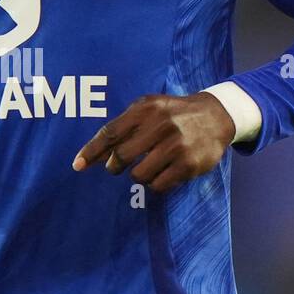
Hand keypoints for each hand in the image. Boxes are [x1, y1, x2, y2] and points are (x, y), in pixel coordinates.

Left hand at [71, 92, 234, 192]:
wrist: (215, 116)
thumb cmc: (172, 114)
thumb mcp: (148, 110)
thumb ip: (122, 128)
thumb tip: (94, 156)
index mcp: (146, 109)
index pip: (111, 133)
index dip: (91, 151)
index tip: (77, 166)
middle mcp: (161, 125)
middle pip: (122, 156)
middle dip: (114, 166)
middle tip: (116, 167)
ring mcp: (176, 146)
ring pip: (139, 174)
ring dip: (138, 175)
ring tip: (147, 166)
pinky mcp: (189, 165)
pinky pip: (159, 185)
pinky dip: (155, 183)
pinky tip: (162, 173)